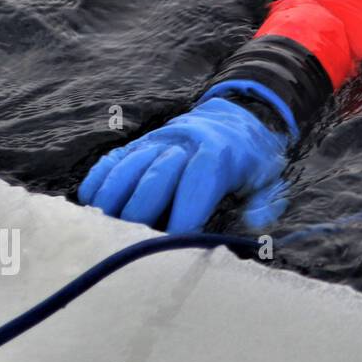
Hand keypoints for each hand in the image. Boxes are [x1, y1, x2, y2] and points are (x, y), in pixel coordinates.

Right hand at [78, 97, 290, 233]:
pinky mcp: (136, 145)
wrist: (234, 117)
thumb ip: (265, 201)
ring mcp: (155, 142)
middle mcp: (182, 142)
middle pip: (155, 176)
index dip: (187, 210)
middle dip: (144, 212)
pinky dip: (99, 183)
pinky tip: (92, 208)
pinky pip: (111, 161)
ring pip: (127, 167)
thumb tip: (255, 223)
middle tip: (135, 244)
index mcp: (218, 152)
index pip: (198, 179)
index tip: (177, 240)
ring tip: (105, 231)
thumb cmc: (250, 158)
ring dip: (114, 200)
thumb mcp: (269, 176)